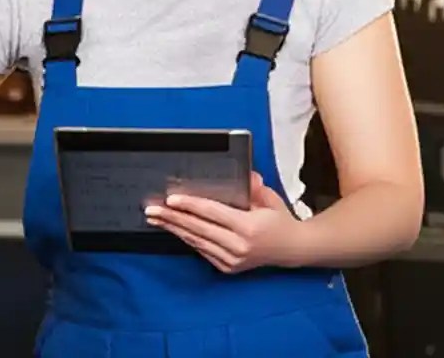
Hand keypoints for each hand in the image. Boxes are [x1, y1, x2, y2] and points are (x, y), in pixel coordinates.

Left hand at [144, 172, 304, 273]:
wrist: (292, 250)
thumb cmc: (279, 220)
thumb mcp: (269, 198)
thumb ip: (254, 187)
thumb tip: (245, 175)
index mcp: (249, 228)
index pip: (212, 213)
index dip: (190, 205)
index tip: (171, 199)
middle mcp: (239, 247)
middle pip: (198, 229)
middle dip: (172, 218)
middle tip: (151, 209)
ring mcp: (233, 260)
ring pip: (197, 241)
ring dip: (174, 229)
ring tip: (156, 218)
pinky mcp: (228, 268)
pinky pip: (202, 251)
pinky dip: (187, 238)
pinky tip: (174, 229)